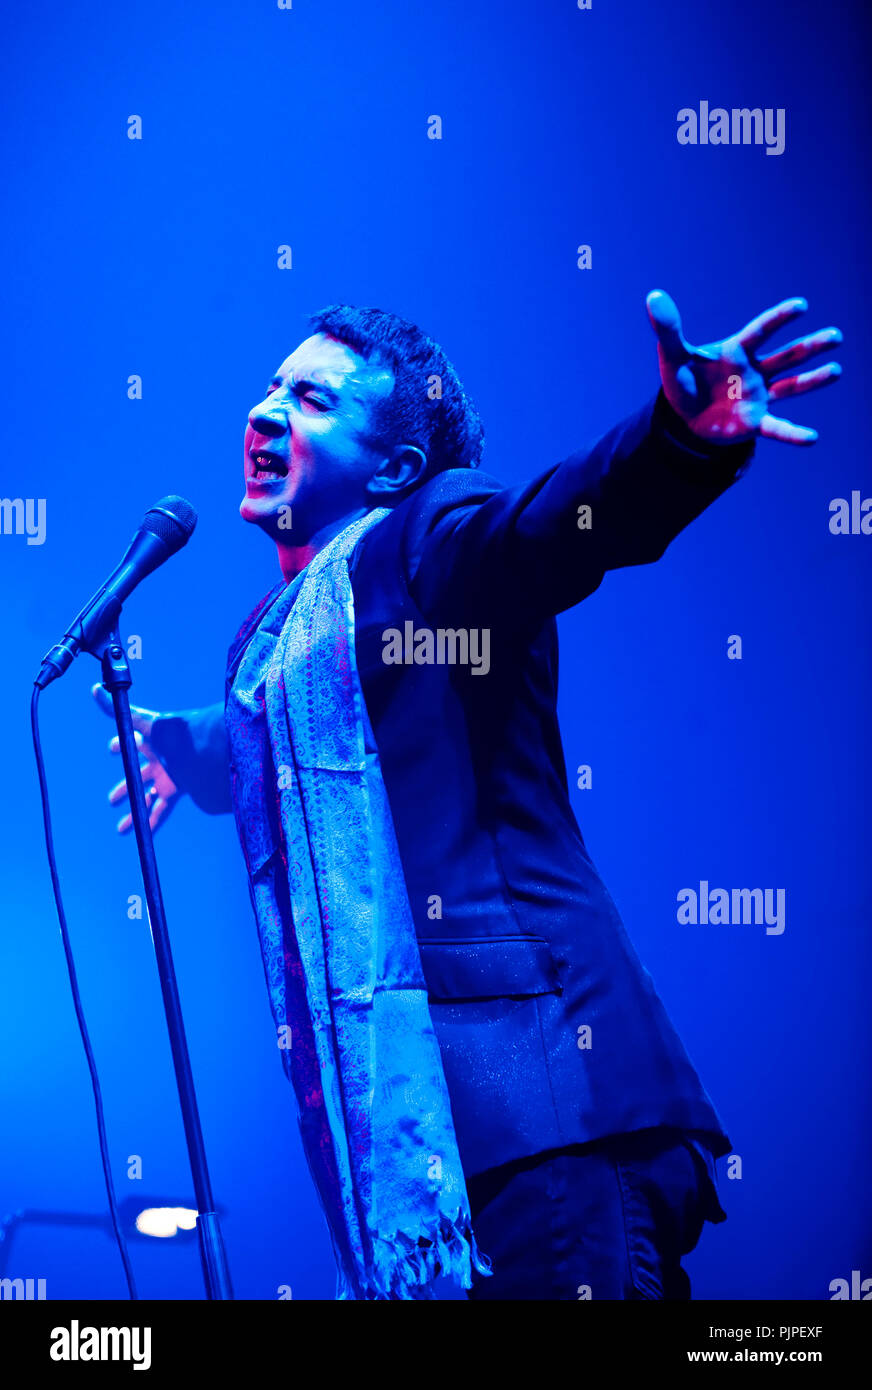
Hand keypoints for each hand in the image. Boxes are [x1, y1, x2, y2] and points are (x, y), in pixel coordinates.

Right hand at [92, 683, 180, 833]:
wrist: (205, 750)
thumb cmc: (176, 733)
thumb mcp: (145, 722)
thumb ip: (119, 710)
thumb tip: (95, 689)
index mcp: (153, 741)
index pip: (133, 742)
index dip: (121, 745)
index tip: (111, 749)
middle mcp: (161, 759)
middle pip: (139, 775)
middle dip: (126, 787)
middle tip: (112, 800)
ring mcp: (169, 776)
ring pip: (148, 797)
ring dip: (135, 811)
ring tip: (121, 828)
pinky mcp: (178, 791)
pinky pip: (162, 810)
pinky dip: (151, 822)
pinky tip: (142, 834)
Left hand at [646, 290, 842, 445]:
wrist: (685, 417)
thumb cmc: (683, 379)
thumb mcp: (672, 355)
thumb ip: (668, 328)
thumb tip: (652, 295)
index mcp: (737, 351)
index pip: (761, 331)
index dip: (779, 318)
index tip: (802, 306)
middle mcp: (754, 371)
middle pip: (786, 356)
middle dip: (810, 347)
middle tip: (836, 336)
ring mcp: (758, 396)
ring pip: (791, 386)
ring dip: (813, 380)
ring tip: (837, 371)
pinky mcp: (755, 422)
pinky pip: (777, 429)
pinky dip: (793, 434)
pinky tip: (812, 438)